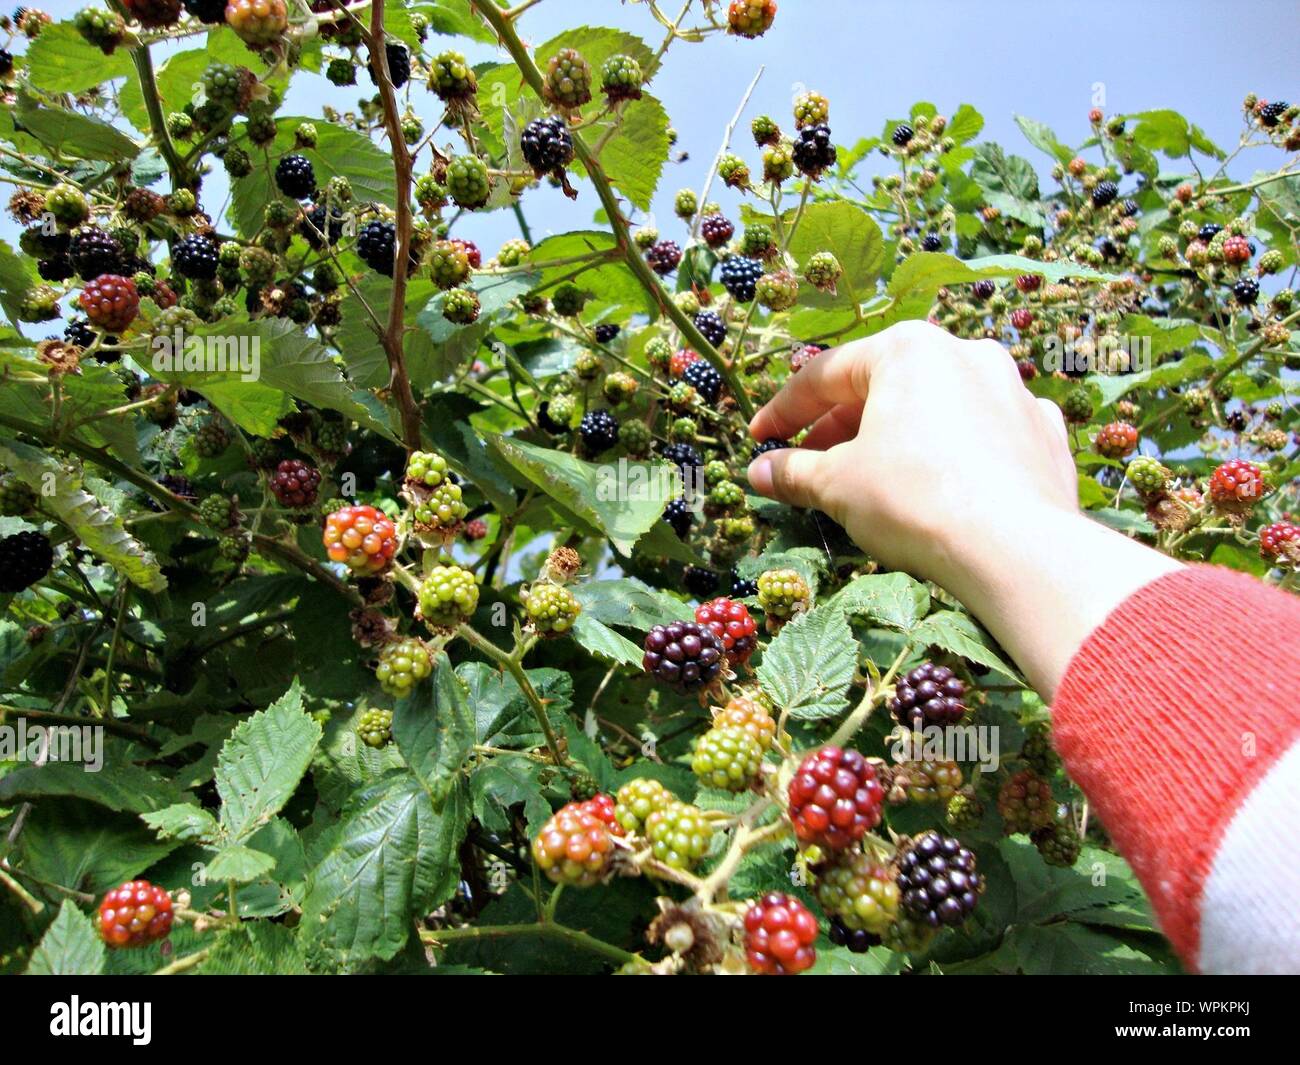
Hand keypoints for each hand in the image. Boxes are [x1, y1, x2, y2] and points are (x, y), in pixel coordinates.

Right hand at [746, 321, 1180, 695]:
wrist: (1017, 549)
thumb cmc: (913, 500)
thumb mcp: (838, 485)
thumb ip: (794, 471)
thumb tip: (757, 471)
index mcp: (907, 349)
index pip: (826, 375)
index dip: (784, 412)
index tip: (760, 439)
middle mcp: (965, 353)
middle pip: (885, 387)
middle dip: (842, 428)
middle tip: (810, 466)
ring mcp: (1014, 391)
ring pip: (938, 409)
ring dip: (897, 438)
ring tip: (871, 480)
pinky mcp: (1044, 434)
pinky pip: (985, 436)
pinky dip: (953, 455)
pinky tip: (939, 487)